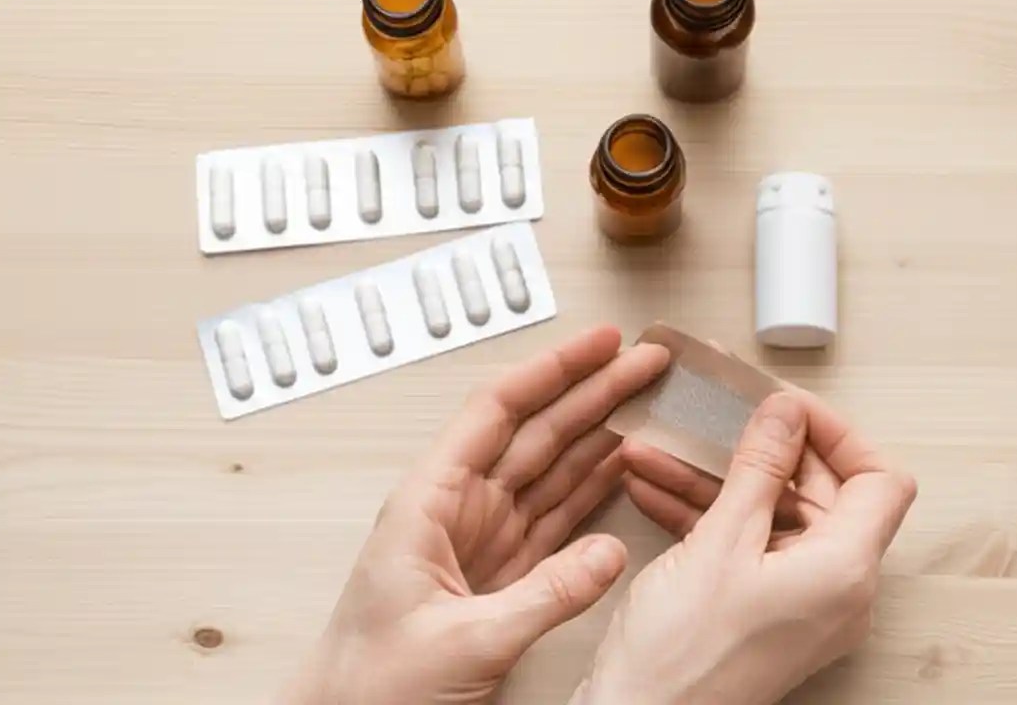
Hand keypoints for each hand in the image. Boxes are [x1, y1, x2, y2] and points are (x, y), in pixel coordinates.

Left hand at [278, 326, 669, 704]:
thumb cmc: (370, 685)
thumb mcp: (463, 641)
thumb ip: (544, 596)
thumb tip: (609, 554)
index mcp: (430, 502)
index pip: (497, 412)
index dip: (552, 370)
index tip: (600, 344)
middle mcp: (459, 510)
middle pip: (535, 431)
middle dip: (593, 391)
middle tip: (646, 363)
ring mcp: (484, 540)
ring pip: (552, 469)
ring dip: (600, 433)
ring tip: (646, 401)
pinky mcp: (504, 576)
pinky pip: (557, 517)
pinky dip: (594, 490)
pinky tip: (622, 466)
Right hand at [573, 392, 916, 704]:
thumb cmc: (681, 658)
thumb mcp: (718, 543)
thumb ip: (758, 469)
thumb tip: (785, 415)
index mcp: (844, 571)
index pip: (879, 480)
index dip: (837, 434)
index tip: (786, 409)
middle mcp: (836, 590)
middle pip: (821, 495)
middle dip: (759, 453)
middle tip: (717, 421)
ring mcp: (800, 605)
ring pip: (772, 518)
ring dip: (717, 482)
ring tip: (659, 453)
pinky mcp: (764, 614)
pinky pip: (748, 548)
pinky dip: (708, 517)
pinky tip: (654, 491)